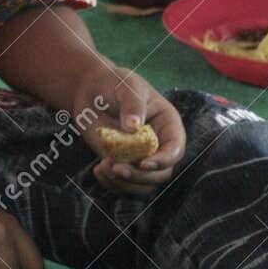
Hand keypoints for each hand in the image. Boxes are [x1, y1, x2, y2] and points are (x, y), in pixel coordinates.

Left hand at [72, 61, 184, 195]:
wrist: (92, 92)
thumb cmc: (114, 83)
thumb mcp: (127, 85)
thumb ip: (132, 104)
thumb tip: (134, 127)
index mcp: (168, 124)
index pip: (175, 149)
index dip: (164, 160)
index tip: (143, 164)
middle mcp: (159, 144)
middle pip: (162, 173)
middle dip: (140, 176)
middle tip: (116, 169)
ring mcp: (141, 157)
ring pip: (144, 184)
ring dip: (125, 183)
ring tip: (103, 167)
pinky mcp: (124, 164)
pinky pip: (125, 184)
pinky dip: (112, 183)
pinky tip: (98, 170)